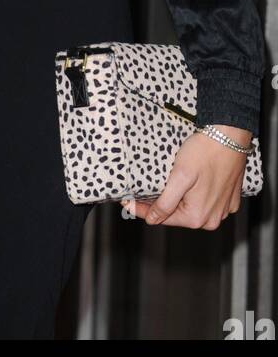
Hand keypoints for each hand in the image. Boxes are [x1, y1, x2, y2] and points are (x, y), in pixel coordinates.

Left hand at [121, 126, 250, 227]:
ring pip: (192, 209)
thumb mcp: (179, 177)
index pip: (163, 218)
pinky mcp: (229, 199)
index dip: (142, 209)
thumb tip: (151, 220)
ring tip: (164, 187)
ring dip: (178, 200)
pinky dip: (195, 195)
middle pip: (178, 215)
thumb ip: (165, 203)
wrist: (230, 136)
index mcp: (198, 217)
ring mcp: (222, 210)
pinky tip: (188, 183)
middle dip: (161, 204)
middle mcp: (212, 219)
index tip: (126, 203)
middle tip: (141, 193)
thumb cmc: (204, 152)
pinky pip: (207, 202)